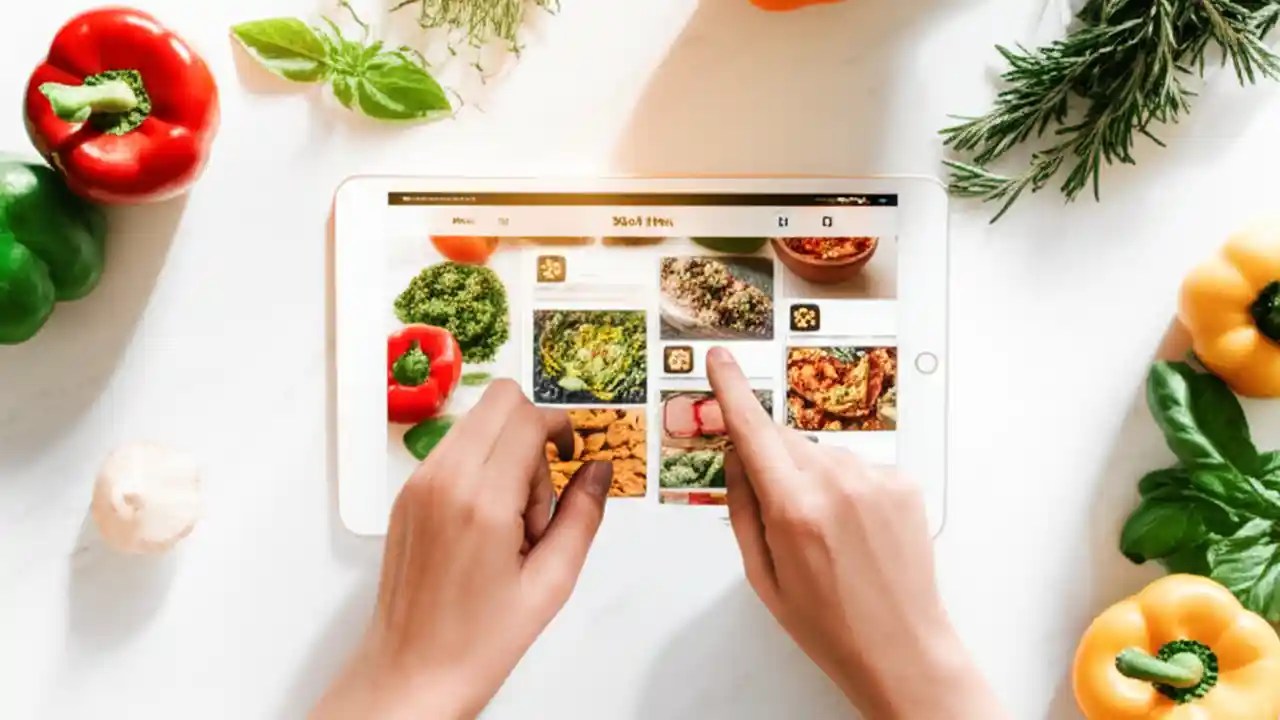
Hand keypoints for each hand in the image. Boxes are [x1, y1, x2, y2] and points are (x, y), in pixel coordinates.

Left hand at [313, 381, 612, 719]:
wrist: (410, 673)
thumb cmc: (476, 642)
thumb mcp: (551, 582)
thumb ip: (582, 516)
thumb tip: (599, 470)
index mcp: (481, 501)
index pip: (527, 418)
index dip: (560, 428)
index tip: (572, 455)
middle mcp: (442, 481)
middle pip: (499, 400)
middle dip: (533, 431)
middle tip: (542, 491)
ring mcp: (418, 484)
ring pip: (476, 422)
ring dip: (505, 449)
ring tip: (514, 518)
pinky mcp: (406, 495)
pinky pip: (453, 450)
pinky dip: (480, 465)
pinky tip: (489, 522)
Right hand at [707, 349, 1004, 719]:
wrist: (902, 649)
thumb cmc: (829, 624)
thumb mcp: (762, 574)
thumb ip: (743, 506)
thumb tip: (736, 455)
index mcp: (795, 510)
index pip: (753, 432)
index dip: (732, 390)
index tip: (720, 359)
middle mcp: (839, 484)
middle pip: (786, 443)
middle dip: (774, 465)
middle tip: (785, 519)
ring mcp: (877, 480)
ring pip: (823, 456)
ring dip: (814, 481)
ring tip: (830, 538)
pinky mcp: (904, 482)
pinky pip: (858, 468)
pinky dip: (849, 490)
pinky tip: (857, 533)